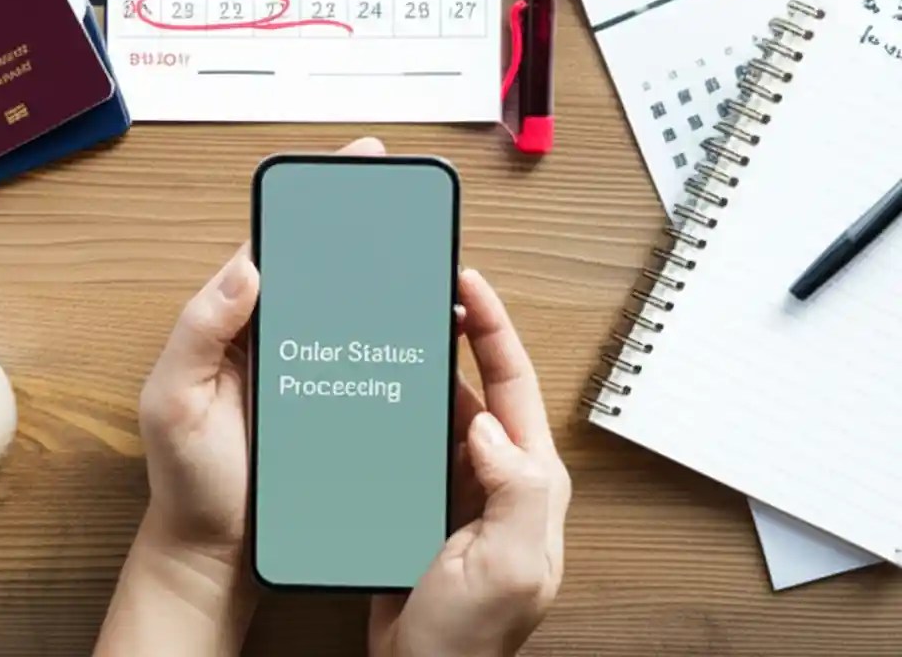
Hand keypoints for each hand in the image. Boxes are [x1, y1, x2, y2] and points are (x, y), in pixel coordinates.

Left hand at [137, 135, 388, 552]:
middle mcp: (270, 336)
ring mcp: (303, 369)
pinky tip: (427, 332)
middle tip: (410, 212)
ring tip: (431, 267)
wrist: (214, 548)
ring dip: (388, 285)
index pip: (274, 244)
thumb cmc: (186, 478)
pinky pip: (363, 359)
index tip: (354, 166)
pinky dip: (394, 341)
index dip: (313, 202)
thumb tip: (244, 267)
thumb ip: (198, 333)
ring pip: (350, 311)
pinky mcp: (327, 403)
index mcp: (230, 323)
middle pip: (322, 269)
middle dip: (364, 232)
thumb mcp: (174, 402)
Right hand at [369, 268, 571, 656]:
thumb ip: (513, 487)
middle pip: (478, 386)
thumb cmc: (472, 636)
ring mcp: (461, 489)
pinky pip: (412, 441)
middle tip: (423, 293)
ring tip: (395, 330)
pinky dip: (395, 411)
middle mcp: (499, 476)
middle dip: (455, 335)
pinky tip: (373, 394)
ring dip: (421, 371)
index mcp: (529, 481)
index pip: (515, 384)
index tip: (468, 283)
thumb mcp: (509, 562)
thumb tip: (486, 421)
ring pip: (440, 409)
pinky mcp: (425, 502)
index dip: (493, 328)